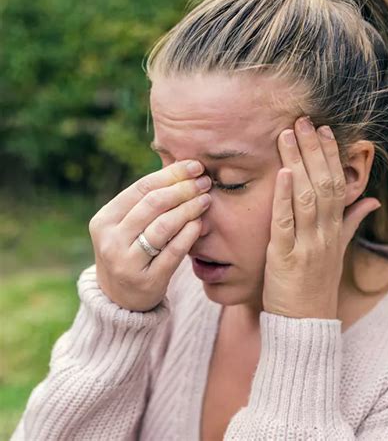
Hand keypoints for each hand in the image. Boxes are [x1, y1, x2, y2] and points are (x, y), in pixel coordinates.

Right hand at [89, 160, 211, 311]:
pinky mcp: (146, 281)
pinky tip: (200, 223)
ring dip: (189, 209)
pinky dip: (189, 234)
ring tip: (205, 200)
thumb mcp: (126, 226)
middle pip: (153, 204)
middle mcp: (111, 240)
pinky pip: (173, 252)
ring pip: (163, 226)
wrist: (120, 299)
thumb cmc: (129, 251)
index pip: (141, 188)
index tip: (195, 166)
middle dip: (183, 189)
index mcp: (104, 220)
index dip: (171, 174)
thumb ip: (146, 202)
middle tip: (204, 182)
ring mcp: (127, 263)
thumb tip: (183, 169)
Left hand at [262, 117, 380, 318]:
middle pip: (323, 184)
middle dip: (313, 150)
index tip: (322, 131)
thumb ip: (352, 223)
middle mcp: (326, 234)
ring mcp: (307, 245)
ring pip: (307, 197)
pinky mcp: (284, 257)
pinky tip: (282, 173)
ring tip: (288, 135)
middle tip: (302, 121)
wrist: (305, 324)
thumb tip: (372, 201)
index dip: (330, 156)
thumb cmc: (317, 285)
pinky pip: (285, 223)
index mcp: (336, 230)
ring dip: (298, 164)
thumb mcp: (339, 251)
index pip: (338, 185)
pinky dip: (284, 198)